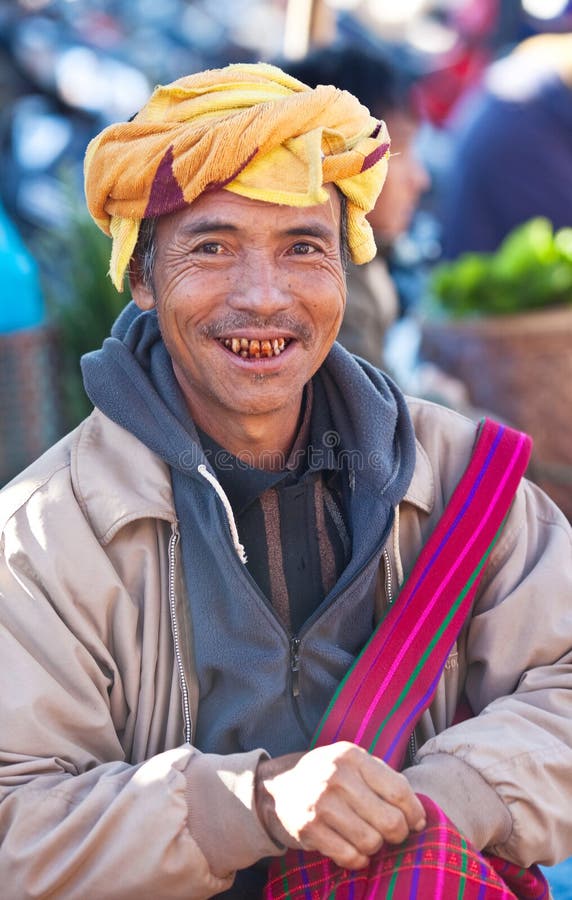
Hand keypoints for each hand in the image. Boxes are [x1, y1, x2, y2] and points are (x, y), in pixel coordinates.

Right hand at [255, 741, 425, 869]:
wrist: (278, 786)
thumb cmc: (326, 775)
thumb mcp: (351, 762)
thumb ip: (382, 778)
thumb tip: (418, 814)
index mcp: (352, 756)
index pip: (399, 790)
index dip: (414, 812)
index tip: (417, 823)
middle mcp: (336, 777)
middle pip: (390, 821)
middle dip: (398, 834)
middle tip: (392, 834)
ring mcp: (320, 804)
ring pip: (372, 842)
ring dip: (375, 846)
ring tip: (367, 836)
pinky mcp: (308, 829)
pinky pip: (350, 857)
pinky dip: (358, 859)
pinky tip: (353, 848)